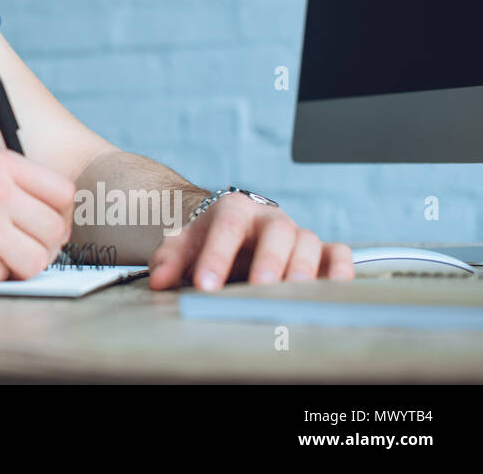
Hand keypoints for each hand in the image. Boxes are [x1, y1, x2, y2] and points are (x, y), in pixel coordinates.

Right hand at [0, 147, 75, 281]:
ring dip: (23, 263)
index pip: (62, 191)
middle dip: (44, 243)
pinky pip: (9, 277)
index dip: (60, 213)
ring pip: (39, 258)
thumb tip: (61, 218)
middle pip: (56, 228)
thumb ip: (14, 184)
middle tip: (23, 246)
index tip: (47, 223)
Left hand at [146, 193, 354, 289]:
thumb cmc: (205, 240)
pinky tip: (334, 288)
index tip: (204, 285)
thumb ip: (167, 260)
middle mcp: (269, 218)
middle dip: (268, 261)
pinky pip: (338, 253)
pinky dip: (341, 268)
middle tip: (258, 287)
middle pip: (276, 232)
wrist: (226, 230)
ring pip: (309, 243)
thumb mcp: (181, 245)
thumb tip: (160, 281)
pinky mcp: (319, 252)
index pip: (226, 228)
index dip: (216, 256)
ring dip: (303, 268)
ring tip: (293, 293)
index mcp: (233, 209)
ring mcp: (296, 233)